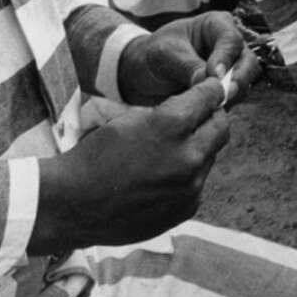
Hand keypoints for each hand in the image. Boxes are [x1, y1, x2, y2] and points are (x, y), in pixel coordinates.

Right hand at [32, 76, 231, 253]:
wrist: (74, 205)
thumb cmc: (96, 155)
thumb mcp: (130, 118)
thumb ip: (170, 110)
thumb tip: (198, 103)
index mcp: (171, 126)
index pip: (210, 97)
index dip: (211, 90)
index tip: (210, 88)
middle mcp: (188, 157)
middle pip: (222, 127)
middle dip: (213, 117)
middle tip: (199, 116)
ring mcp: (190, 187)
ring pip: (210, 156)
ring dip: (199, 147)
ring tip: (171, 149)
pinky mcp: (187, 208)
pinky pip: (198, 182)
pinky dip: (188, 174)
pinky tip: (162, 176)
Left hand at [118, 12, 261, 104]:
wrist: (142, 73)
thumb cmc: (153, 54)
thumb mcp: (166, 55)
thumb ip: (188, 66)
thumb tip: (210, 82)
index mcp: (216, 25)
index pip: (231, 40)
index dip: (225, 58)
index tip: (214, 75)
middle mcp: (228, 45)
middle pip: (248, 61)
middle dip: (239, 79)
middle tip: (225, 95)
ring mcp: (230, 67)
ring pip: (246, 81)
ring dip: (233, 94)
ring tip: (215, 105)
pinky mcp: (225, 87)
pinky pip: (235, 97)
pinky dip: (225, 105)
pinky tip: (210, 111)